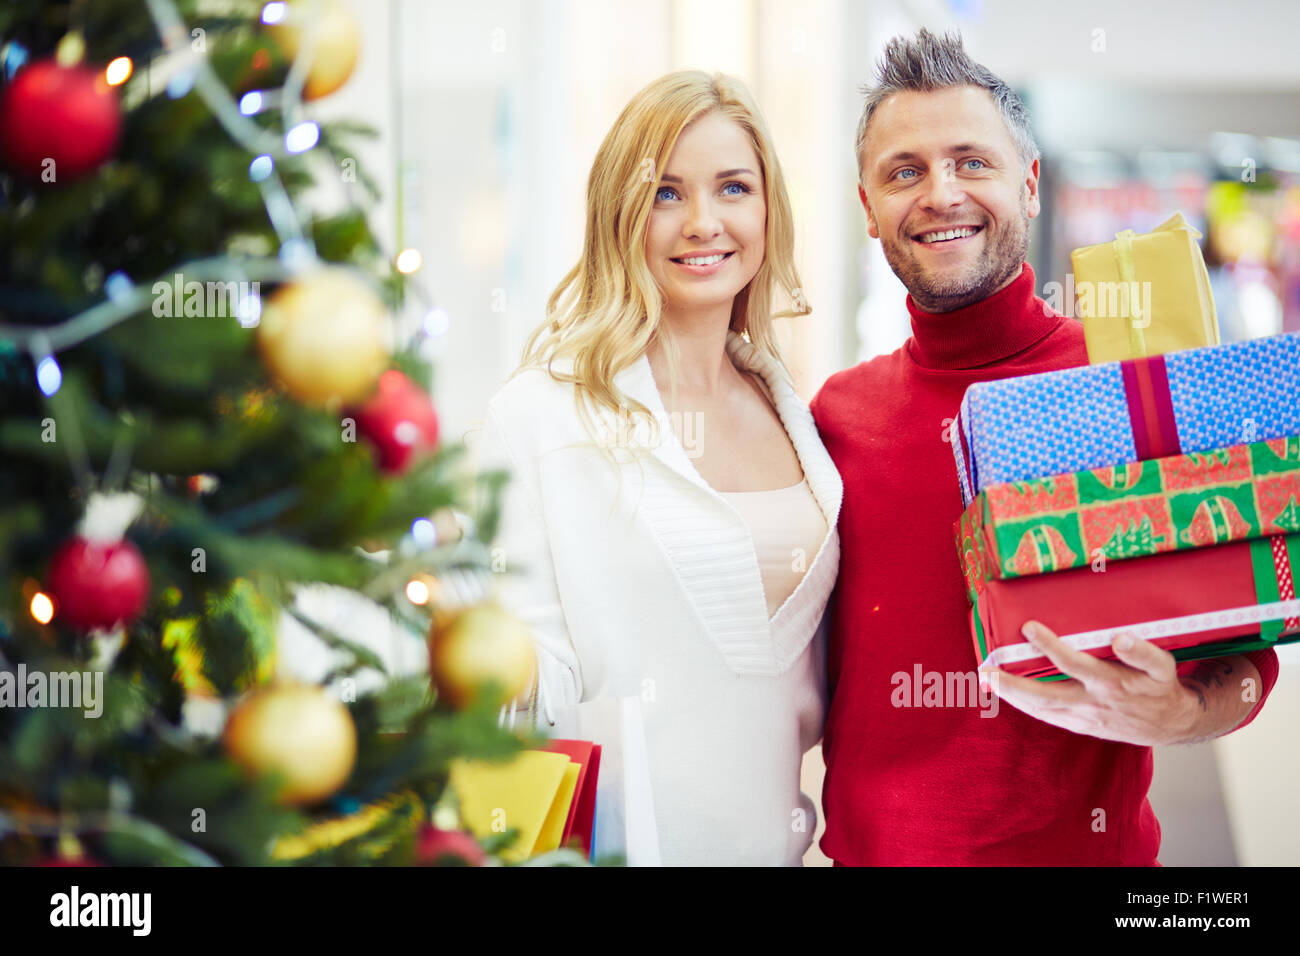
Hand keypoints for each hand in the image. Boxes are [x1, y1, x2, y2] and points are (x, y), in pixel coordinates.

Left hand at [978, 620, 1199, 745]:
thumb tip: (1121, 638)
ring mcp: (1083, 718)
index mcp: (1110, 683)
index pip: (1074, 664)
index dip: (1051, 646)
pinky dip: (1024, 705)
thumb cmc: (1161, 687)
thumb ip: (1144, 653)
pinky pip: (1046, 717)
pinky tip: (1005, 693)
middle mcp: (1092, 703)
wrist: (1169, 724)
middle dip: (1012, 684)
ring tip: (986, 678)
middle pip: (1045, 695)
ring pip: (1040, 710)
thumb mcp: (1163, 667)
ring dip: (1011, 696)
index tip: (1029, 627)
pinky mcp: (1080, 727)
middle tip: (986, 669)